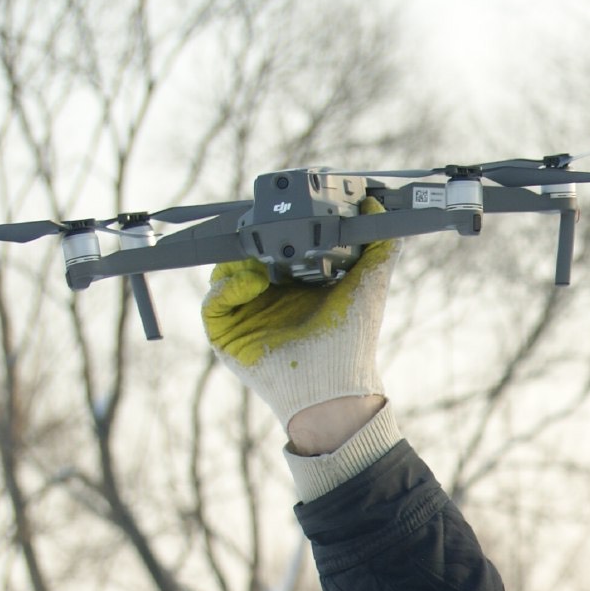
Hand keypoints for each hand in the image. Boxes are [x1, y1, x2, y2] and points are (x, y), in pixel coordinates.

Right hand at [202, 214, 396, 454]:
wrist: (335, 384)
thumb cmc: (353, 340)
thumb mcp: (370, 283)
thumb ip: (377, 246)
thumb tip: (374, 205)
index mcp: (295, 286)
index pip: (273, 248)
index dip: (274, 230)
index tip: (282, 215)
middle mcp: (268, 299)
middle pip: (243, 258)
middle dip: (250, 241)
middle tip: (264, 227)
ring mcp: (245, 316)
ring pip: (224, 275)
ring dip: (236, 261)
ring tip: (260, 257)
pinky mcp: (227, 334)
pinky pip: (212, 303)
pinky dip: (226, 287)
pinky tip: (252, 282)